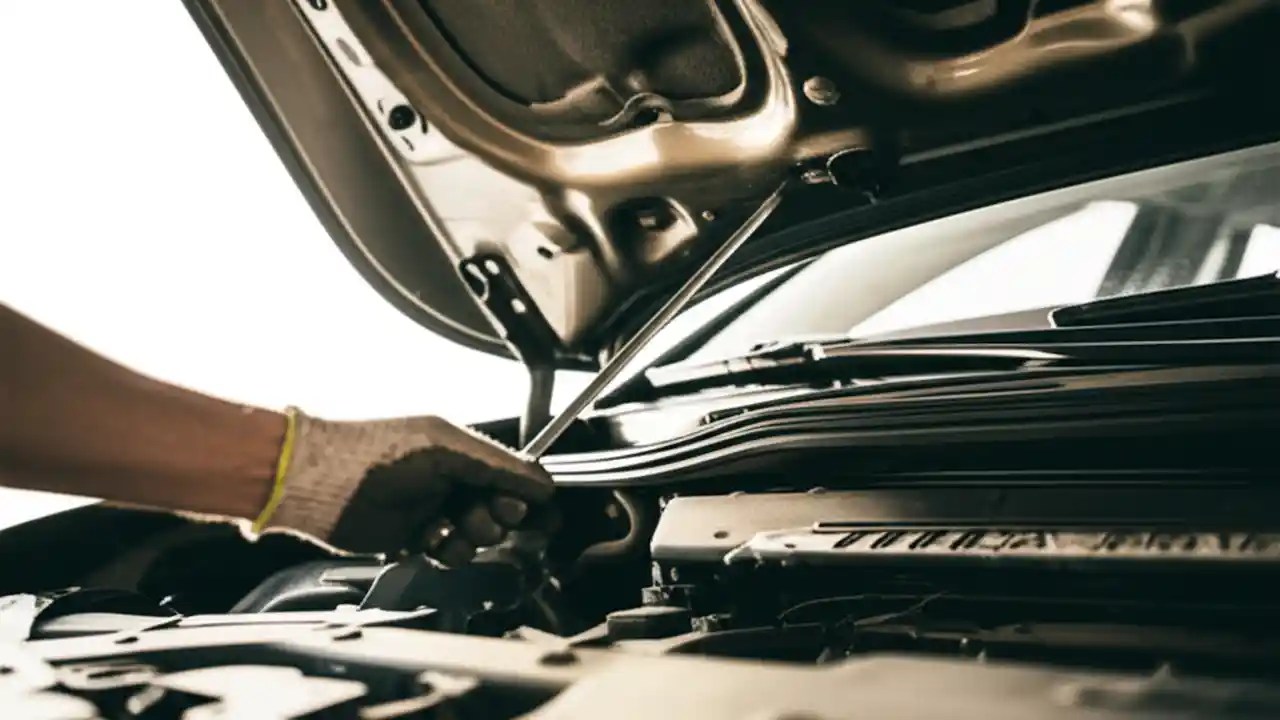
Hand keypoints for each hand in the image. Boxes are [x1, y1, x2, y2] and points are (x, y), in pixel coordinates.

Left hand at [258, 412, 552, 562]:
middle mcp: (453, 481)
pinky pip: (450, 554)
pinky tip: (425, 536)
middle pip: (502, 512)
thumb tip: (545, 483)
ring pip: (479, 538)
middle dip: (495, 516)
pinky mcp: (416, 539)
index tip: (531, 509)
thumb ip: (500, 467)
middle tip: (479, 511)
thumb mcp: (447, 449)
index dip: (525, 496)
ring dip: (468, 536)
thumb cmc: (377, 452)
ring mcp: (435, 511)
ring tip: (445, 524)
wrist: (320, 482)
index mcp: (462, 451)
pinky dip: (443, 549)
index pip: (513, 476)